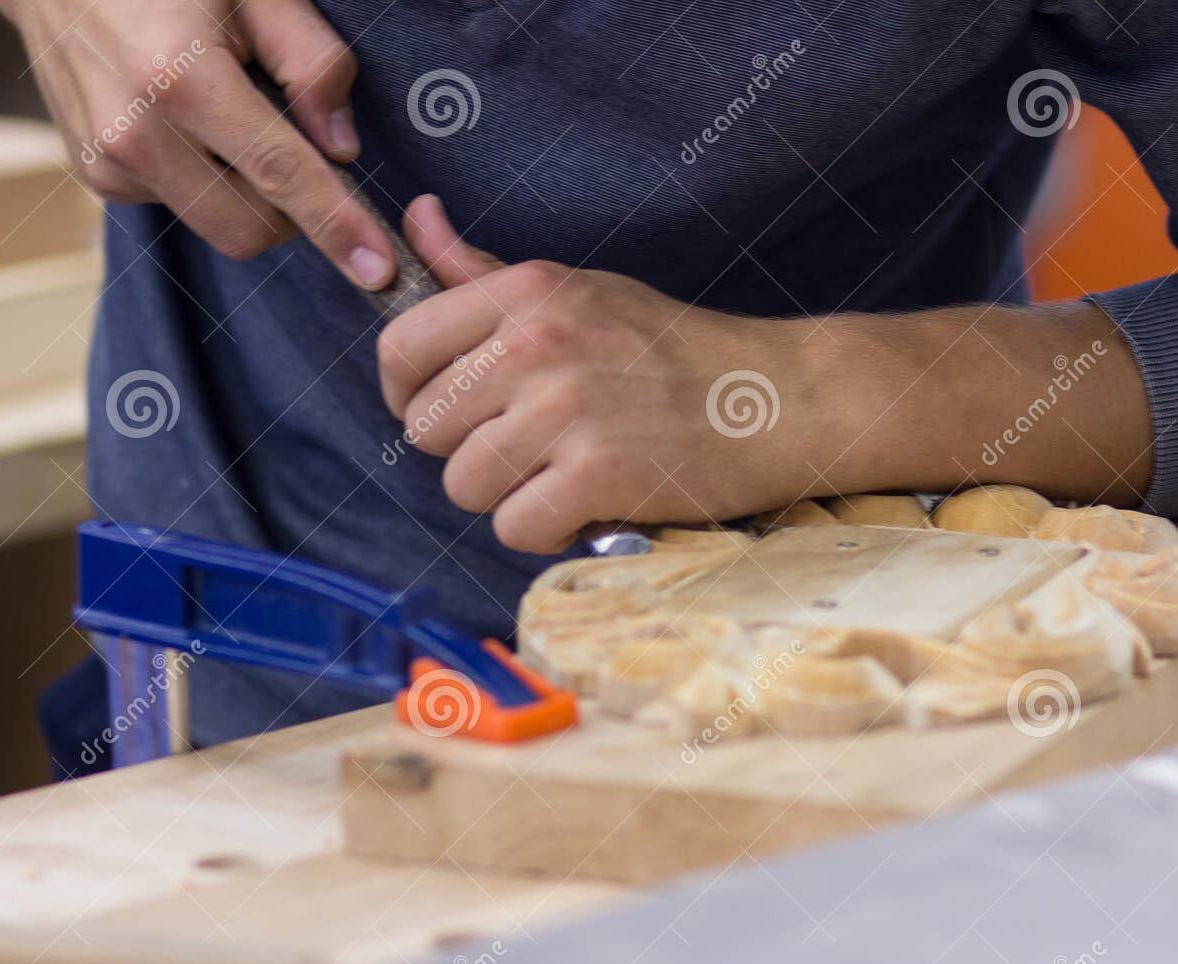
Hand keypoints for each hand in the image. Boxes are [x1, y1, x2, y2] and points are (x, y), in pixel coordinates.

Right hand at [0, 0, 394, 286]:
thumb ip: (309, 59)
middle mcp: (135, 131)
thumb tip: (342, 147)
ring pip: (218, 223)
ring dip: (246, 190)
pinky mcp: (97, 176)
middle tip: (294, 142)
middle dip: (291, 208)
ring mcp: (108, 162)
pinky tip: (187, 120)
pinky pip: (181, 205)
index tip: (380, 270)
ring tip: (230, 114)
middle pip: (250, 228)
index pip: (281, 174)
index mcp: (178, 75)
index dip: (338, 225)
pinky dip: (205, 178)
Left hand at [378, 196, 835, 552]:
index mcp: (526, 293)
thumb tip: (416, 217)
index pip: (400, 348)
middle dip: (467, 451)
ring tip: (561, 474)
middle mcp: (536, 344)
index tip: (445, 414)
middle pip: (426, 430)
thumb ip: (485, 273)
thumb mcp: (579, 292)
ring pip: (463, 486)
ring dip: (506, 495)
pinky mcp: (596, 474)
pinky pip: (515, 528)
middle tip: (529, 446)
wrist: (777, 399)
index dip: (407, 395)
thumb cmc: (671, 351)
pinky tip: (586, 506)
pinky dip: (546, 532)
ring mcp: (566, 410)